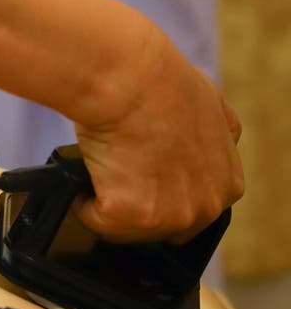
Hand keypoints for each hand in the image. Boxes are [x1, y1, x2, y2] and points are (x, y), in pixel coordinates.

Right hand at [73, 44, 243, 244]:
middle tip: (115, 169)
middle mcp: (205, 208)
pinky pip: (95, 220)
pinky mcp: (131, 217)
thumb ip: (218, 133)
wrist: (130, 80)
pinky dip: (82, 202)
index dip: (159, 192)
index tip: (139, 172)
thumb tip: (217, 136)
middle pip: (159, 227)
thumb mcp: (210, 105)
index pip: (190, 209)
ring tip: (98, 166)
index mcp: (227, 185)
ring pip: (126, 228)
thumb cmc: (160, 82)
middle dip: (134, 203)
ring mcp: (169, 216)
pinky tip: (83, 173)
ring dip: (106, 203)